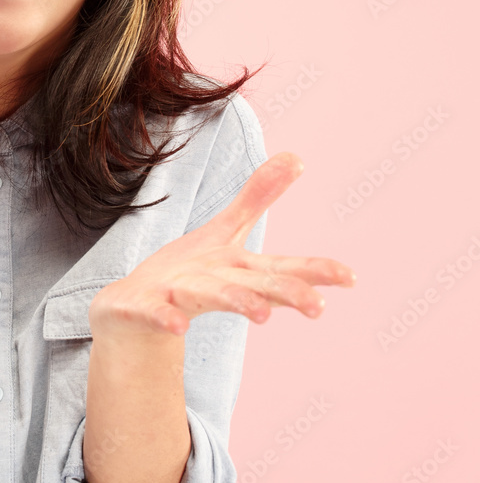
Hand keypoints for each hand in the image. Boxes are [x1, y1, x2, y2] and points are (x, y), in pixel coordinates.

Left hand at [88, 152, 355, 338]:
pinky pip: (155, 312)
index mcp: (238, 269)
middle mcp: (216, 285)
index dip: (316, 272)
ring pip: (213, 297)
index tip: (349, 277)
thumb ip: (258, 196)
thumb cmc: (190, 271)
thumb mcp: (224, 230)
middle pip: (256, 287)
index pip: (282, 269)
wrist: (132, 309)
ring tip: (261, 315)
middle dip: (287, 294)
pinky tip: (178, 326)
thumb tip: (296, 156)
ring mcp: (181, 297)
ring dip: (238, 303)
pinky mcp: (146, 307)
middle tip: (318, 307)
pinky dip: (166, 317)